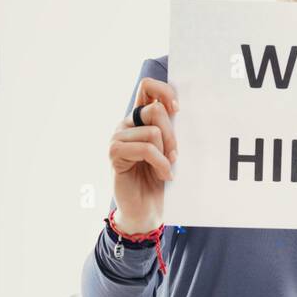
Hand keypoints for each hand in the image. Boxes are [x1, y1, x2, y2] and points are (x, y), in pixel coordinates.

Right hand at [109, 76, 178, 232]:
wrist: (146, 210)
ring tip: (166, 170)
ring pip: (153, 131)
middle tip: (176, 156)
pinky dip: (160, 163)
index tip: (179, 109)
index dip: (165, 91)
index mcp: (140, 118)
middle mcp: (127, 123)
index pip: (148, 86)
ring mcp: (118, 137)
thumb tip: (182, 109)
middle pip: (155, 109)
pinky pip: (145, 149)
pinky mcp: (114, 153)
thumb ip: (172, 129)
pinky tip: (163, 176)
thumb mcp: (170, 150)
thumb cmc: (160, 179)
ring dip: (167, 155)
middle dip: (172, 134)